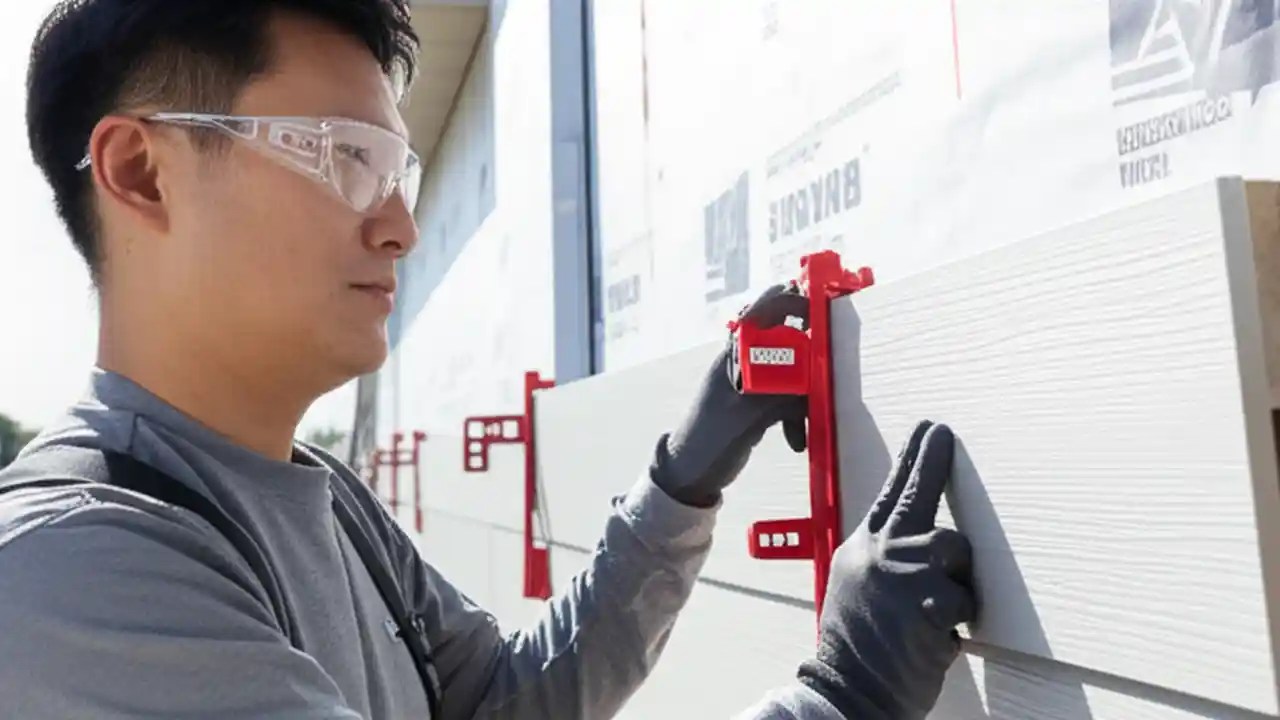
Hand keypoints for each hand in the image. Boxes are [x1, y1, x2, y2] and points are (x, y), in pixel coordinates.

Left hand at [649, 284, 809, 506]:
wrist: (689, 474)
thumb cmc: (708, 440)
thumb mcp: (746, 416)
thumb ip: (779, 391)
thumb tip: (813, 376)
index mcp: (735, 352)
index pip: (767, 308)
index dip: (797, 302)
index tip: (826, 315)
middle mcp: (745, 359)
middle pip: (788, 337)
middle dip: (813, 353)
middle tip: (832, 367)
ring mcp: (753, 380)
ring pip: (794, 370)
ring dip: (806, 395)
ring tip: (810, 421)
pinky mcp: (760, 401)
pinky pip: (790, 396)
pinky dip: (798, 414)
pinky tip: (797, 438)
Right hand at [798, 421, 976, 718]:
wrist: (847, 689)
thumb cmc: (858, 648)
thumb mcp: (856, 587)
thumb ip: (883, 558)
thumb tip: (919, 540)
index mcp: (861, 549)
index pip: (890, 493)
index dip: (910, 460)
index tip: (925, 431)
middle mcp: (878, 552)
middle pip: (920, 498)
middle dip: (933, 462)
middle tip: (943, 435)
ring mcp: (901, 572)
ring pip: (955, 550)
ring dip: (957, 580)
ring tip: (937, 610)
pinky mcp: (926, 600)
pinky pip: (965, 597)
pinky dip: (958, 620)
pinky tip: (935, 635)